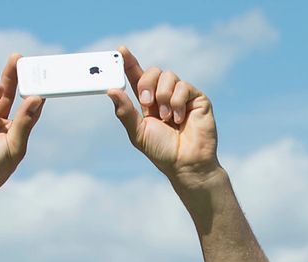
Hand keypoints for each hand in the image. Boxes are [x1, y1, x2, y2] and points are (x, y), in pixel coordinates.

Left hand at [107, 47, 219, 188]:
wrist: (186, 163)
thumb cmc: (163, 151)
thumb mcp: (138, 132)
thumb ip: (125, 112)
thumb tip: (111, 91)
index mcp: (148, 101)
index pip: (137, 76)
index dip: (129, 62)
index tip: (120, 51)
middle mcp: (164, 95)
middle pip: (153, 71)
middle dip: (146, 84)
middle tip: (146, 103)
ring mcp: (182, 95)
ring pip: (168, 76)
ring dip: (163, 98)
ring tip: (167, 118)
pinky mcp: (197, 98)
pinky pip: (183, 86)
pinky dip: (178, 103)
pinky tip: (180, 119)